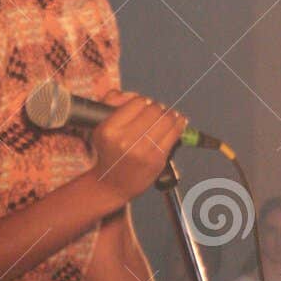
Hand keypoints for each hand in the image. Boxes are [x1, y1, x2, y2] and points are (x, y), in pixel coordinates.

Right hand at [90, 88, 187, 205]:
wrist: (111, 184)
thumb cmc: (108, 153)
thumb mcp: (100, 126)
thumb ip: (112, 102)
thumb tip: (134, 95)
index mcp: (109, 130)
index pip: (137, 102)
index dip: (143, 102)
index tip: (145, 105)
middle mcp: (125, 140)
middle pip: (153, 110)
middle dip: (157, 108)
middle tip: (157, 111)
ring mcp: (142, 151)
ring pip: (166, 119)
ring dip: (170, 114)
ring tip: (169, 115)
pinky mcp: (156, 159)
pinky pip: (174, 134)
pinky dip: (179, 124)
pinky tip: (180, 121)